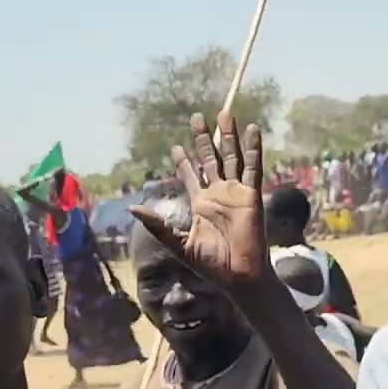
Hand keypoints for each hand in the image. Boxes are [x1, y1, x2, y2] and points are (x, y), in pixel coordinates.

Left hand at [128, 111, 271, 292]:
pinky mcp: (251, 194)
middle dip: (204, 138)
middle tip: (198, 117)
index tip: (176, 146)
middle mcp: (219, 193)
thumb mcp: (178, 243)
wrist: (238, 275)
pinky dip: (253, 148)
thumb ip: (158, 225)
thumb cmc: (211, 264)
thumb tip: (134, 209)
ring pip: (232, 157)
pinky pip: (253, 167)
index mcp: (201, 204)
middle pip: (211, 158)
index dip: (184, 160)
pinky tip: (251, 130)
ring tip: (224, 113)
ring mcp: (236, 192)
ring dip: (228, 136)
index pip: (192, 175)